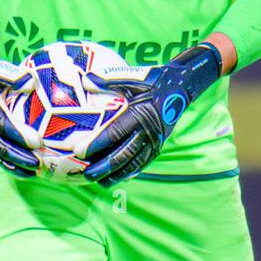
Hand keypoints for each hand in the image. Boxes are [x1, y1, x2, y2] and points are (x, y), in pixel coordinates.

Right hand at [0, 32, 40, 176]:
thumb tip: (32, 83)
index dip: (18, 134)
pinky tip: (27, 172)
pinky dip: (11, 165)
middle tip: (38, 162)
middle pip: (0, 145)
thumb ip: (13, 75)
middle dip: (19, 156)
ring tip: (35, 171)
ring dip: (16, 164)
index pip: (2, 124)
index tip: (37, 142)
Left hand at [78, 43, 222, 185]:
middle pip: (122, 155)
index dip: (97, 145)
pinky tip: (118, 178)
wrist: (180, 87)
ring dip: (116, 175)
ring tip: (99, 182)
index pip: (114, 134)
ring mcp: (154, 142)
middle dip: (103, 167)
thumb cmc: (152, 82)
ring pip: (133, 164)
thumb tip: (84, 81)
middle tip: (85, 174)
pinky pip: (143, 163)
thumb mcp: (132, 78)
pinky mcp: (158, 146)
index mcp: (139, 115)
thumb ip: (108, 80)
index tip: (80, 152)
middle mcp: (147, 132)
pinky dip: (130, 172)